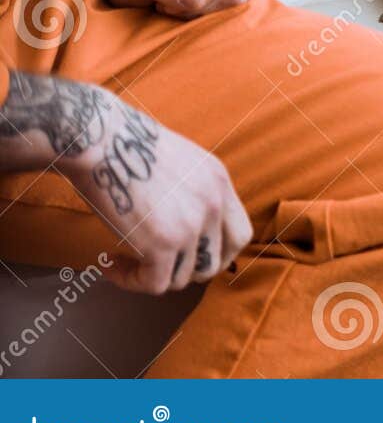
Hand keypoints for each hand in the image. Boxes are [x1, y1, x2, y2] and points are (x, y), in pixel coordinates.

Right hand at [0, 72, 251, 293]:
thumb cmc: (127, 146)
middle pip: (215, 263)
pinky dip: (130, 281)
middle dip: (186, 271)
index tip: (191, 256)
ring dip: (152, 275)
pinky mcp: (162, 244)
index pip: (241, 236)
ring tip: (125, 260)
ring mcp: (191, 226)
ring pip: (183, 278)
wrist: (101, 138)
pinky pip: (155, 284)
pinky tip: (111, 265)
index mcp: (220, 182)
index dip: (218, 253)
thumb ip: (194, 191)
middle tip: (156, 265)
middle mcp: (214, 205)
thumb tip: (187, 229)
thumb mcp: (181, 161)